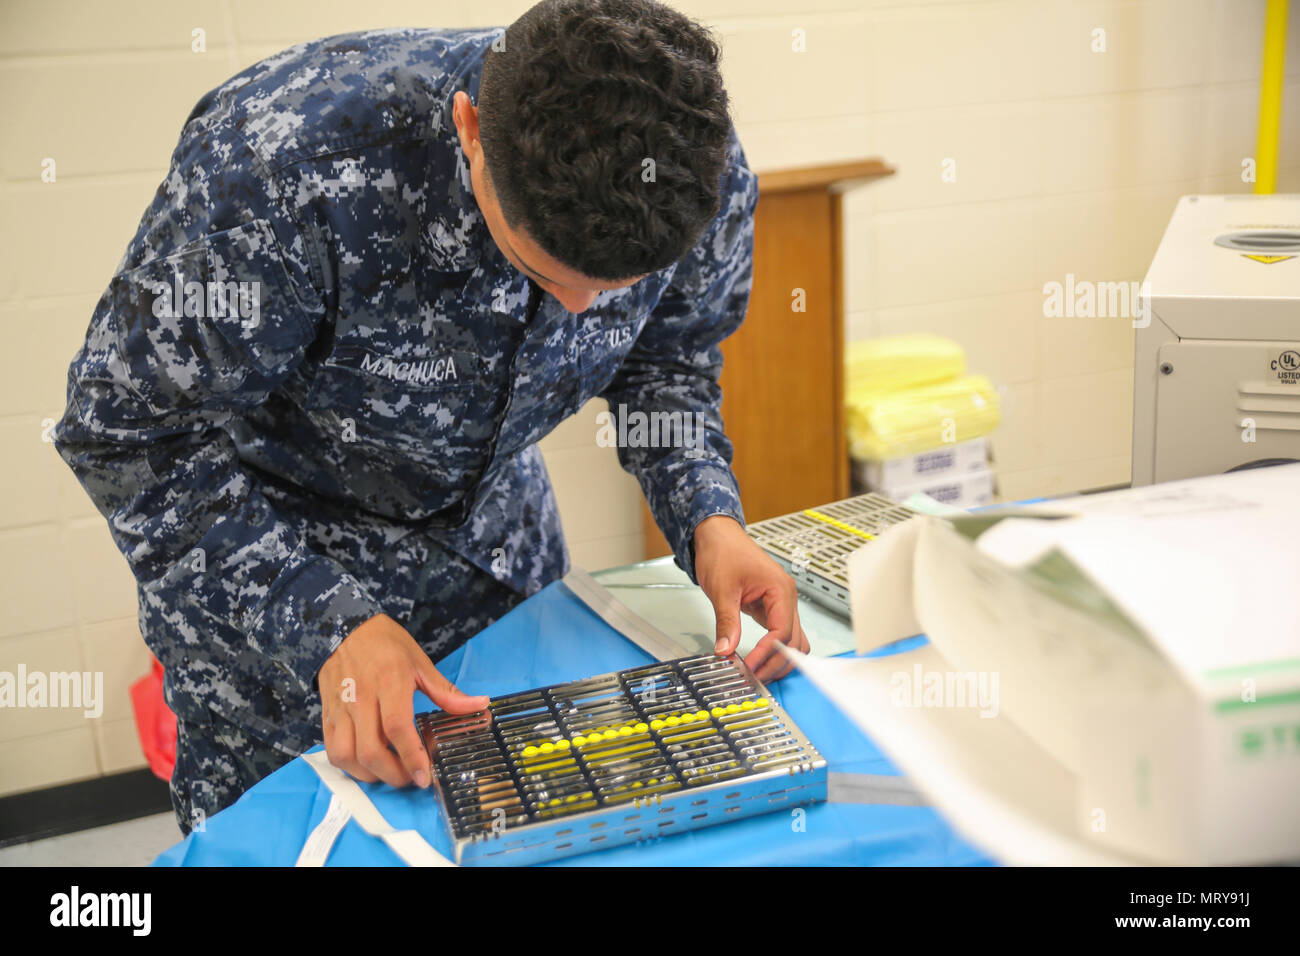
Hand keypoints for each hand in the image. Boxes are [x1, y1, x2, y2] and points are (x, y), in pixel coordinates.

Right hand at [317, 613, 487, 787]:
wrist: (344, 628)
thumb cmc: (386, 644)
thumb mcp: (419, 662)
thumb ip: (446, 692)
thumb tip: (479, 705)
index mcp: (389, 682)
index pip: (397, 727)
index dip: (412, 756)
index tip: (425, 776)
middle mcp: (360, 698)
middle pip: (371, 750)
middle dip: (394, 774)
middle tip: (412, 778)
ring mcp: (340, 709)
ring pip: (347, 756)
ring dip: (370, 775)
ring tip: (391, 774)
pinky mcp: (327, 715)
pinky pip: (332, 751)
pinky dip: (350, 766)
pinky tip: (368, 766)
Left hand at [693, 515, 809, 680]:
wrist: (717, 536)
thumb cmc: (723, 552)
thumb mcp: (722, 590)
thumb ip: (727, 622)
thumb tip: (726, 650)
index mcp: (780, 590)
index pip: (782, 630)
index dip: (768, 652)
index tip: (751, 666)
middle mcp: (786, 598)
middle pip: (793, 640)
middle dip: (776, 662)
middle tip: (754, 678)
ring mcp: (781, 603)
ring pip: (791, 640)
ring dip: (778, 659)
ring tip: (758, 673)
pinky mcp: (771, 607)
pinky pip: (780, 634)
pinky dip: (773, 649)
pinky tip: (758, 660)